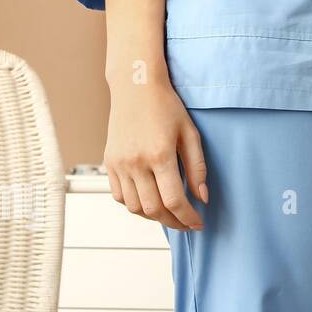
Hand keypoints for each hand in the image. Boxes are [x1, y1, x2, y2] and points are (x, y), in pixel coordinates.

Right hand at [104, 74, 206, 231]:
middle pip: (153, 209)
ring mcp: (119, 164)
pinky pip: (119, 196)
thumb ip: (197, 168)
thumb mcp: (190, 134)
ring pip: (134, 207)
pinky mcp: (108, 163)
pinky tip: (150, 201)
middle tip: (187, 223)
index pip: (174, 200)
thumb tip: (202, 198)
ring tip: (170, 214)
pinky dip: (135, 205)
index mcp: (160, 155)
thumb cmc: (167, 107)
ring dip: (153, 216)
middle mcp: (135, 163)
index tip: (198, 223)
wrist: (135, 88)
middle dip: (173, 222)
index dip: (188, 217)